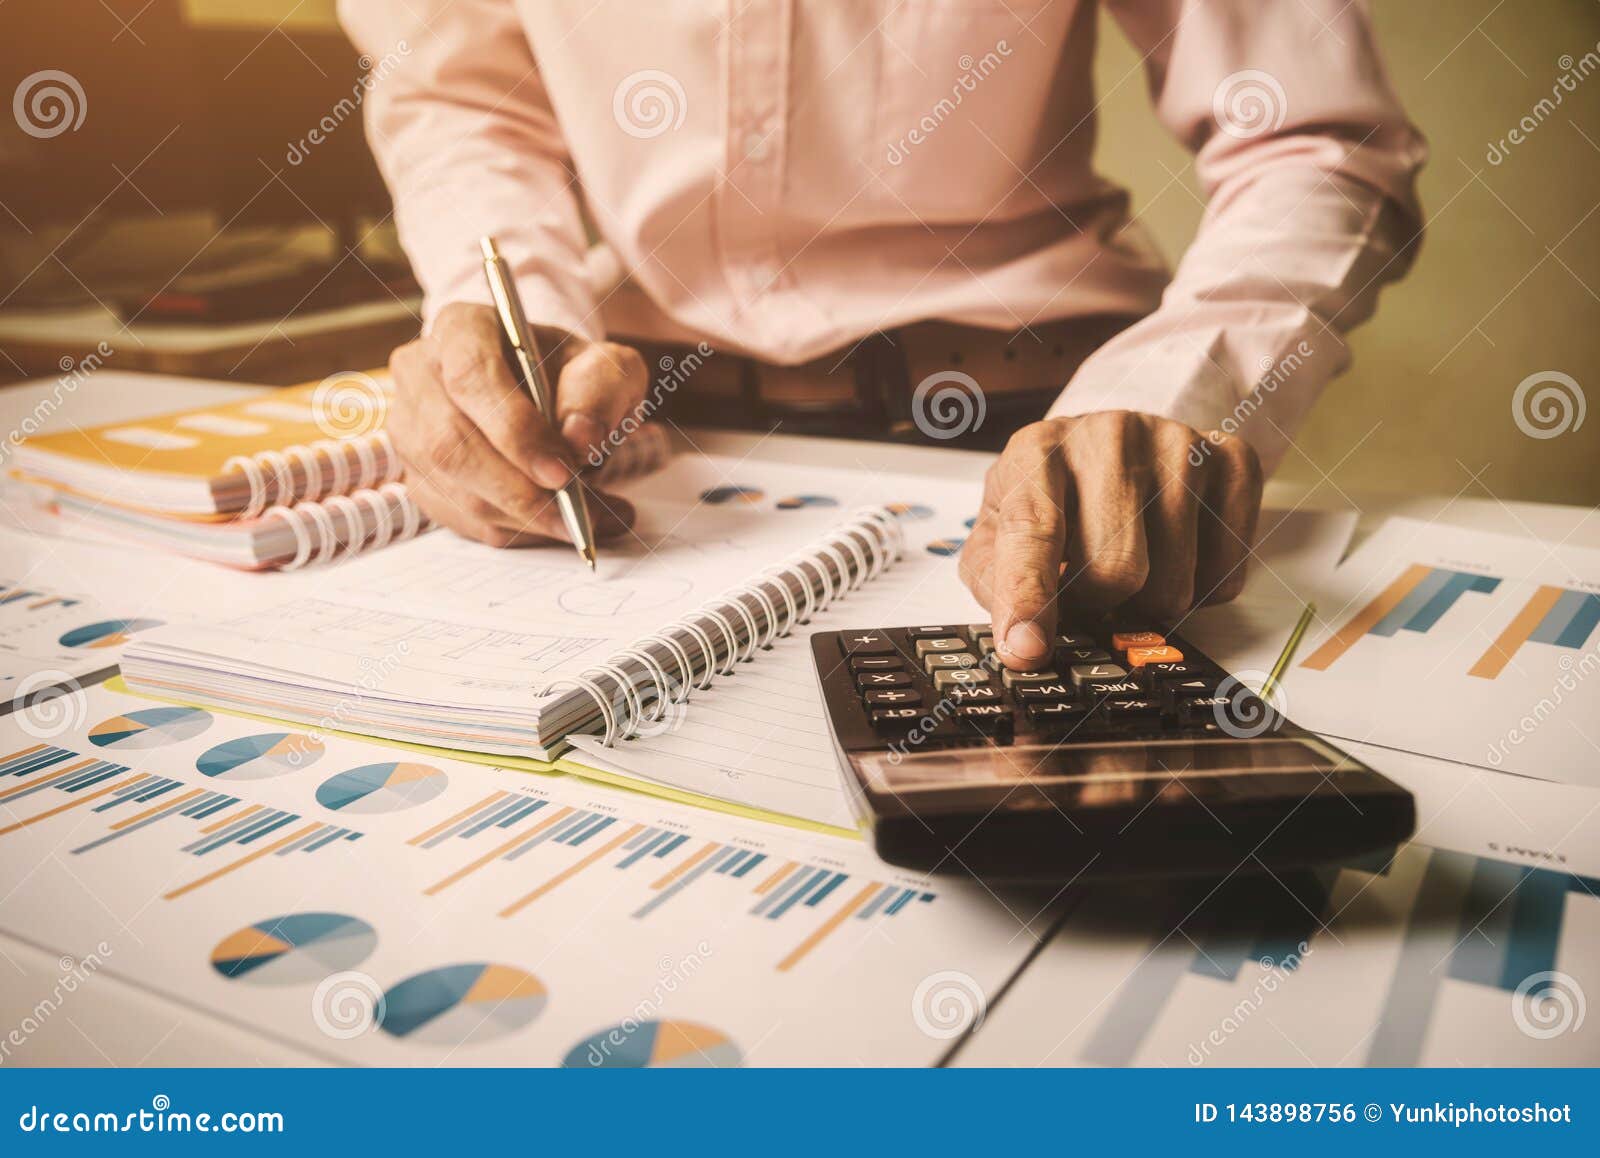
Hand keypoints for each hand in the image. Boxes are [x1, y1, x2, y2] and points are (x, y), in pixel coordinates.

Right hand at [387, 302, 647, 546]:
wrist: (546, 392)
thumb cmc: (572, 376)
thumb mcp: (605, 367)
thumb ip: (601, 391)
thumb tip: (580, 439)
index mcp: (461, 328)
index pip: (471, 376)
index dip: (514, 430)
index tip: (562, 472)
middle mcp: (419, 373)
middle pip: (451, 442)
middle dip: (518, 490)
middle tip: (575, 514)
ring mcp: (407, 427)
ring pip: (453, 488)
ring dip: (521, 517)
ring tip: (583, 523)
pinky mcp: (415, 474)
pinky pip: (457, 517)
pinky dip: (511, 530)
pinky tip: (554, 527)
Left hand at [958, 411, 1263, 670]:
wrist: (1116, 438)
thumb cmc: (1056, 490)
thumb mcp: (1001, 525)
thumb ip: (999, 583)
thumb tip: (1020, 642)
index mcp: (1038, 452)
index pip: (1033, 531)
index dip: (1029, 598)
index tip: (1027, 648)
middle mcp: (1110, 438)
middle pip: (1116, 571)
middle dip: (1098, 603)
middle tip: (1089, 586)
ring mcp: (1178, 445)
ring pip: (1173, 584)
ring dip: (1149, 601)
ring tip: (1133, 562)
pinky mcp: (1232, 462)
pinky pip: (1224, 575)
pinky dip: (1198, 589)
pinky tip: (1176, 552)